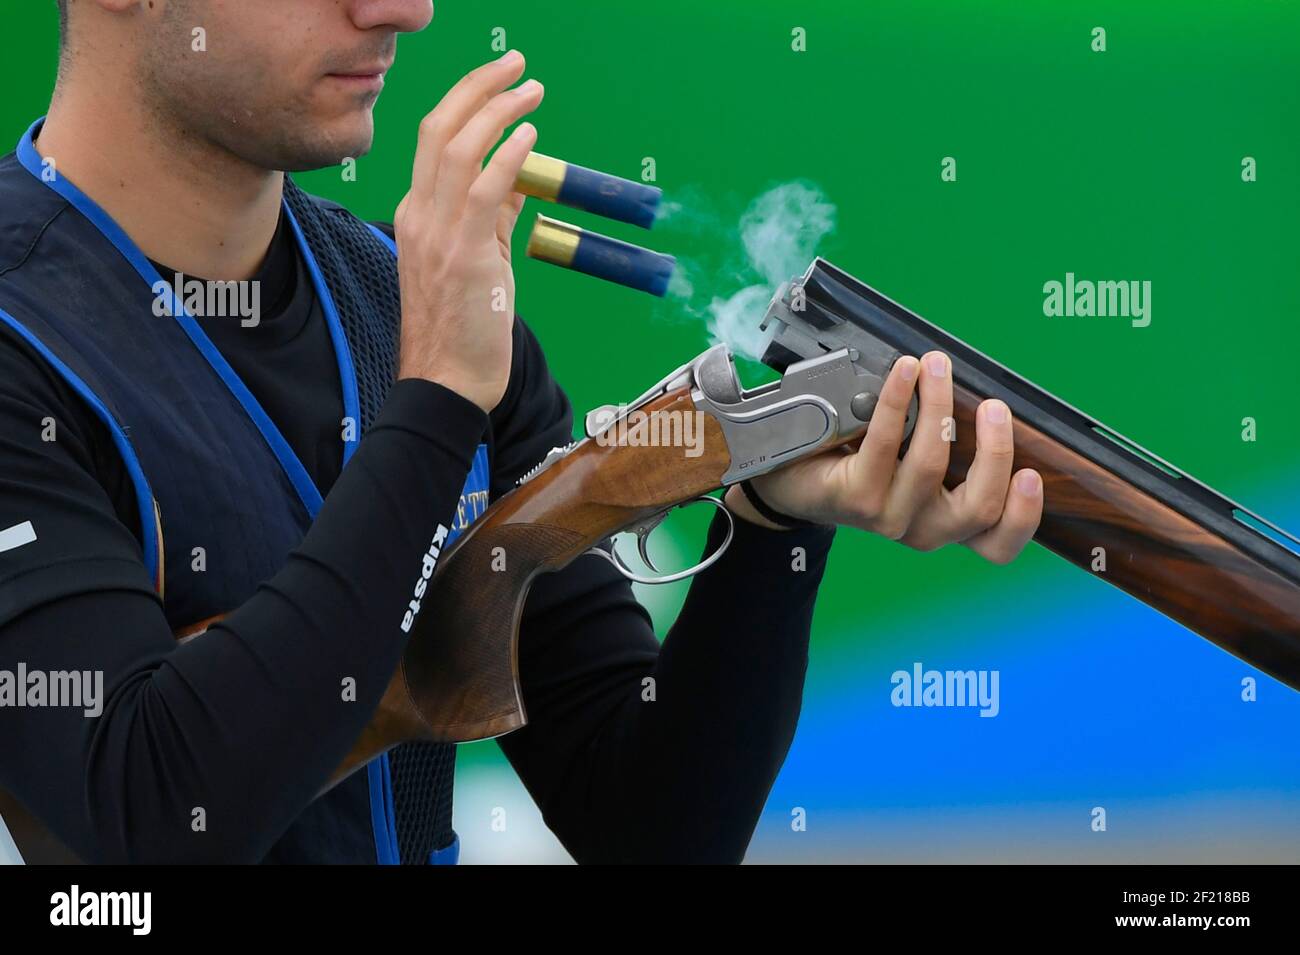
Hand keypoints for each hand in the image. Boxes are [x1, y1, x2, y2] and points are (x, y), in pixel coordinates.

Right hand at [393, 49, 543, 411]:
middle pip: (439, 129)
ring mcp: (438, 236)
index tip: (500, 80)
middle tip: (517, 64)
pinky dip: (507, 155)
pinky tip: (530, 135)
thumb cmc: (464, 329)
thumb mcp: (478, 262)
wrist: (447, 382)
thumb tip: (519, 179)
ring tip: (531, 90)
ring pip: (459, 149)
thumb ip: (494, 219)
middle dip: (479, 87)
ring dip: (499, 111)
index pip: (434, 140)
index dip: (466, 101)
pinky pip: (485, 191)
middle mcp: (421, 217)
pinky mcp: (464, 257)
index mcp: (419, 215)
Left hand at [726, 351, 1043, 563]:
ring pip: (930, 468)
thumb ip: (948, 436)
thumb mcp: (914, 456)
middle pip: (977, 507)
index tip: (1032, 475)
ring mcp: (887, 518)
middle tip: (994, 405)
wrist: (794, 478)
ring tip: (936, 366)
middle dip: (994, 451)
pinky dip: (896, 400)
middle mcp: (923, 529)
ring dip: (939, 409)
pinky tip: (903, 372)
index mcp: (947, 522)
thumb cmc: (864, 459)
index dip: (1023, 517)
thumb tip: (973, 386)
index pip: (996, 543)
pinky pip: (884, 444)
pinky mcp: (854, 497)